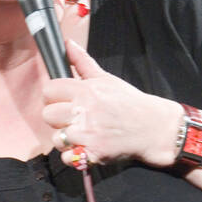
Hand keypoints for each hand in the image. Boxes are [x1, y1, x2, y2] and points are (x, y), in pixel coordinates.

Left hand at [41, 38, 181, 167]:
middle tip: (75, 120)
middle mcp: (85, 111)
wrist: (153, 128)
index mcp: (86, 90)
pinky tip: (88, 147)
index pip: (49, 91)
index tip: (65, 102)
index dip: (54, 97)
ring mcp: (88, 133)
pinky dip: (75, 156)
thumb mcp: (107, 79)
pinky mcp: (93, 153)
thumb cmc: (129, 103)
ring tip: (84, 134)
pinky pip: (67, 157)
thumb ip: (83, 62)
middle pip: (48, 115)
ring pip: (56, 138)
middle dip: (58, 119)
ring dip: (67, 139)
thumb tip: (67, 44)